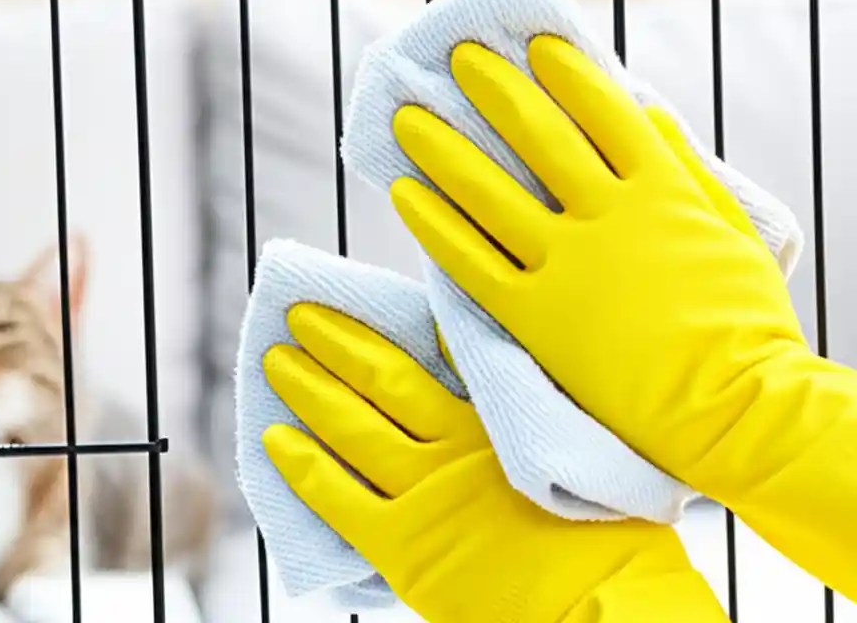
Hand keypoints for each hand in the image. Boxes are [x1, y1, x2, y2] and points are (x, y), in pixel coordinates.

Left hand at [262, 303, 721, 622]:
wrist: (607, 612)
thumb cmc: (611, 543)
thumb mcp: (585, 456)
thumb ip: (535, 413)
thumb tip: (497, 365)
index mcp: (500, 421)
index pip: (433, 352)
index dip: (389, 320)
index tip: (357, 293)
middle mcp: (457, 446)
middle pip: (381, 378)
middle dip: (335, 340)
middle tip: (298, 313)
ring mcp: (427, 494)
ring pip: (351, 426)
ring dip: (308, 388)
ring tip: (276, 359)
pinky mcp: (403, 546)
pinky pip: (338, 498)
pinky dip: (302, 467)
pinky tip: (273, 439)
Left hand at [388, 35, 805, 490]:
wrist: (731, 410)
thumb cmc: (744, 324)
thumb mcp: (735, 232)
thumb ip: (689, 170)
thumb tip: (648, 111)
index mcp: (664, 191)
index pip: (606, 112)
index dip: (566, 74)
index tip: (532, 44)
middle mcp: (607, 217)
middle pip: (537, 139)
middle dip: (493, 92)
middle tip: (457, 60)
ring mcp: (566, 266)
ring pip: (489, 194)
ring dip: (443, 149)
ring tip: (407, 118)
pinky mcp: (533, 317)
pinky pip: (469, 260)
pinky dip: (433, 223)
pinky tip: (405, 192)